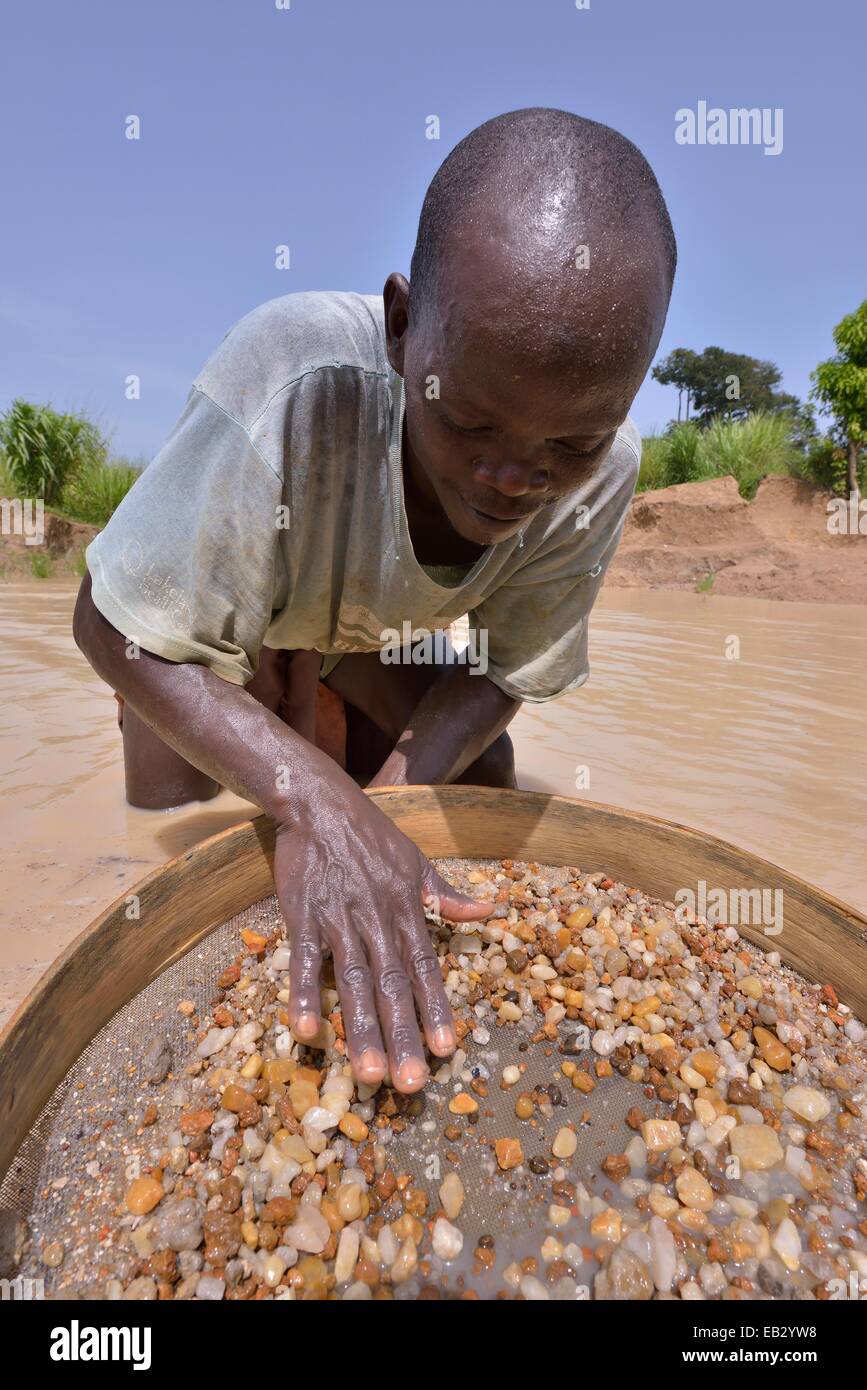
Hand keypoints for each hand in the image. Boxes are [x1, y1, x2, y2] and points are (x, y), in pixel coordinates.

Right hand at [273, 788, 492, 1092]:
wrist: (319, 803)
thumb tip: (489, 909)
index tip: (447, 1051)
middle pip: (392, 986)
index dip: (435, 1009)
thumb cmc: (370, 835)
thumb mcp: (416, 861)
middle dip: (403, 1035)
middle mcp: (377, 920)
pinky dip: (305, 994)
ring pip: (354, 982)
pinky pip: (305, 961)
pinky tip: (306, 1031)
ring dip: (361, 1028)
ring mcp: (339, 920)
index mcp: (407, 910)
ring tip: (369, 1072)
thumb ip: (447, 894)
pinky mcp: (303, 916)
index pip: (425, 968)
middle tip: (410, 1085)